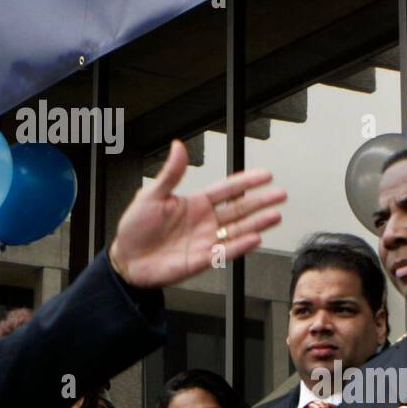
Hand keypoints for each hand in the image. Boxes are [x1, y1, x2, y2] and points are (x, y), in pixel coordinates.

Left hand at [108, 140, 285, 288]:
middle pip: (239, 209)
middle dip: (260, 202)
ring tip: (275, 215)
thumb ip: (170, 173)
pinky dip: (240, 246)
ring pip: (237, 230)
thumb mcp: (151, 195)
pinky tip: (255, 238)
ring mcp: (205, 241)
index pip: (226, 190)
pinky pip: (225, 252)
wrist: (126, 259)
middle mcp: (204, 222)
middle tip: (280, 194)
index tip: (265, 175)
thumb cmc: (135, 228)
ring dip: (257, 223)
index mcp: (195, 203)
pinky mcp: (201, 260)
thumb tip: (178, 147)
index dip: (246, 182)